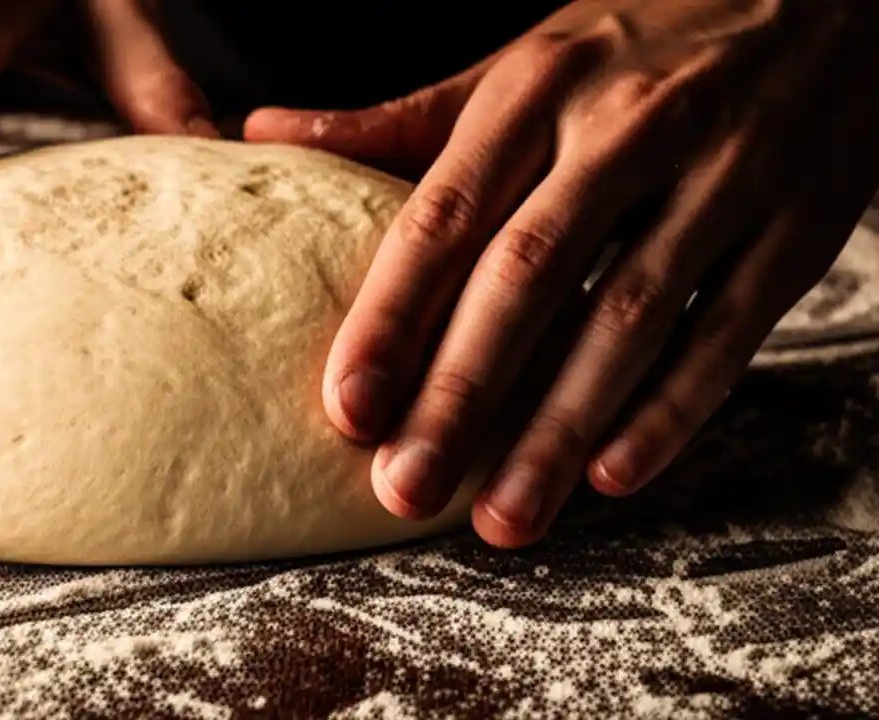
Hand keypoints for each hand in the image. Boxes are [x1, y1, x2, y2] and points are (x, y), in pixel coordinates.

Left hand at [245, 0, 878, 546]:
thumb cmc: (640, 40)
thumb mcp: (524, 62)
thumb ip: (404, 118)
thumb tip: (268, 132)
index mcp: (536, 90)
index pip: (445, 215)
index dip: (392, 317)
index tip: (347, 407)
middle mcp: (623, 130)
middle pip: (527, 279)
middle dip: (462, 394)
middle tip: (405, 487)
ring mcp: (720, 176)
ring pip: (628, 317)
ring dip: (561, 427)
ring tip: (503, 517)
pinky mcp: (797, 224)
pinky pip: (727, 330)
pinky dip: (672, 408)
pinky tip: (614, 475)